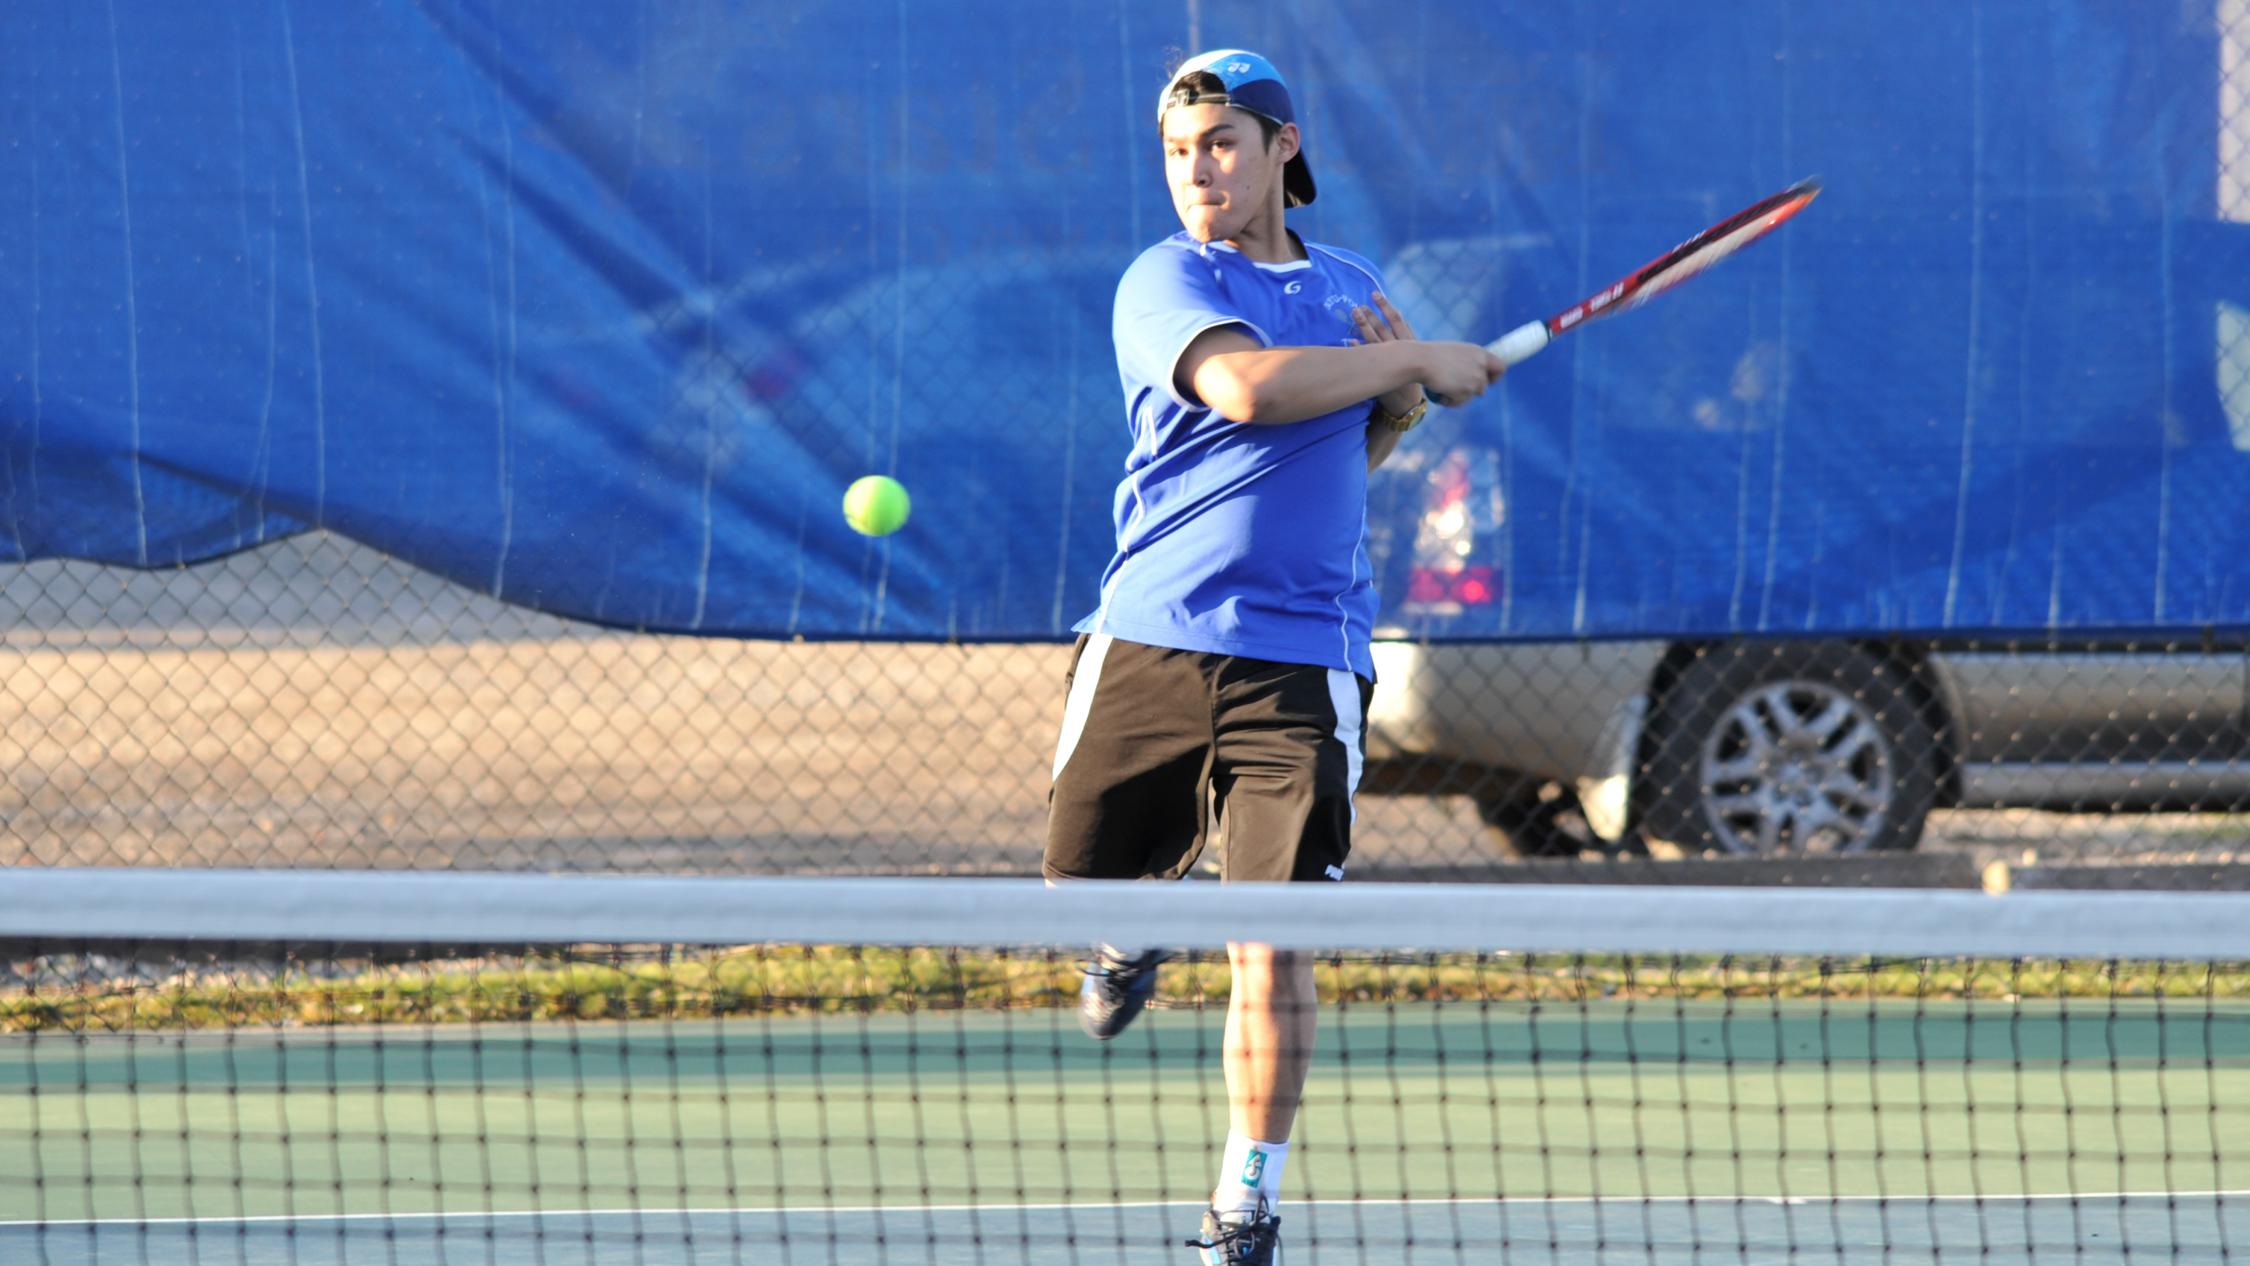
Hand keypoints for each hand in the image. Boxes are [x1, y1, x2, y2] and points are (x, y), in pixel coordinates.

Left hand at [1351, 293, 1425, 416]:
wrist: (1407, 405)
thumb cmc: (1410, 379)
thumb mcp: (1415, 357)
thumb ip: (1407, 339)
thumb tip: (1403, 321)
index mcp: (1409, 345)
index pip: (1398, 321)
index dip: (1386, 307)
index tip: (1376, 294)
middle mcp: (1400, 352)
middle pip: (1384, 329)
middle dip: (1372, 316)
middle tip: (1359, 305)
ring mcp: (1390, 364)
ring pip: (1375, 341)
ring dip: (1364, 327)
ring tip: (1354, 315)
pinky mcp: (1380, 376)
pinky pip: (1367, 362)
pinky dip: (1359, 350)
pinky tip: (1350, 341)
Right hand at [1419, 341, 1506, 407]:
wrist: (1421, 360)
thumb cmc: (1431, 356)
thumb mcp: (1454, 354)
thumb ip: (1467, 363)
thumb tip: (1471, 379)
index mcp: (1479, 352)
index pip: (1500, 367)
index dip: (1494, 377)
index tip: (1486, 381)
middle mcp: (1481, 364)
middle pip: (1484, 386)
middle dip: (1471, 390)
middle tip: (1456, 388)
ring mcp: (1476, 378)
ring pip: (1471, 395)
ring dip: (1458, 395)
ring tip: (1442, 389)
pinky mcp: (1468, 390)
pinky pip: (1461, 402)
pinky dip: (1451, 401)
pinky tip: (1440, 394)